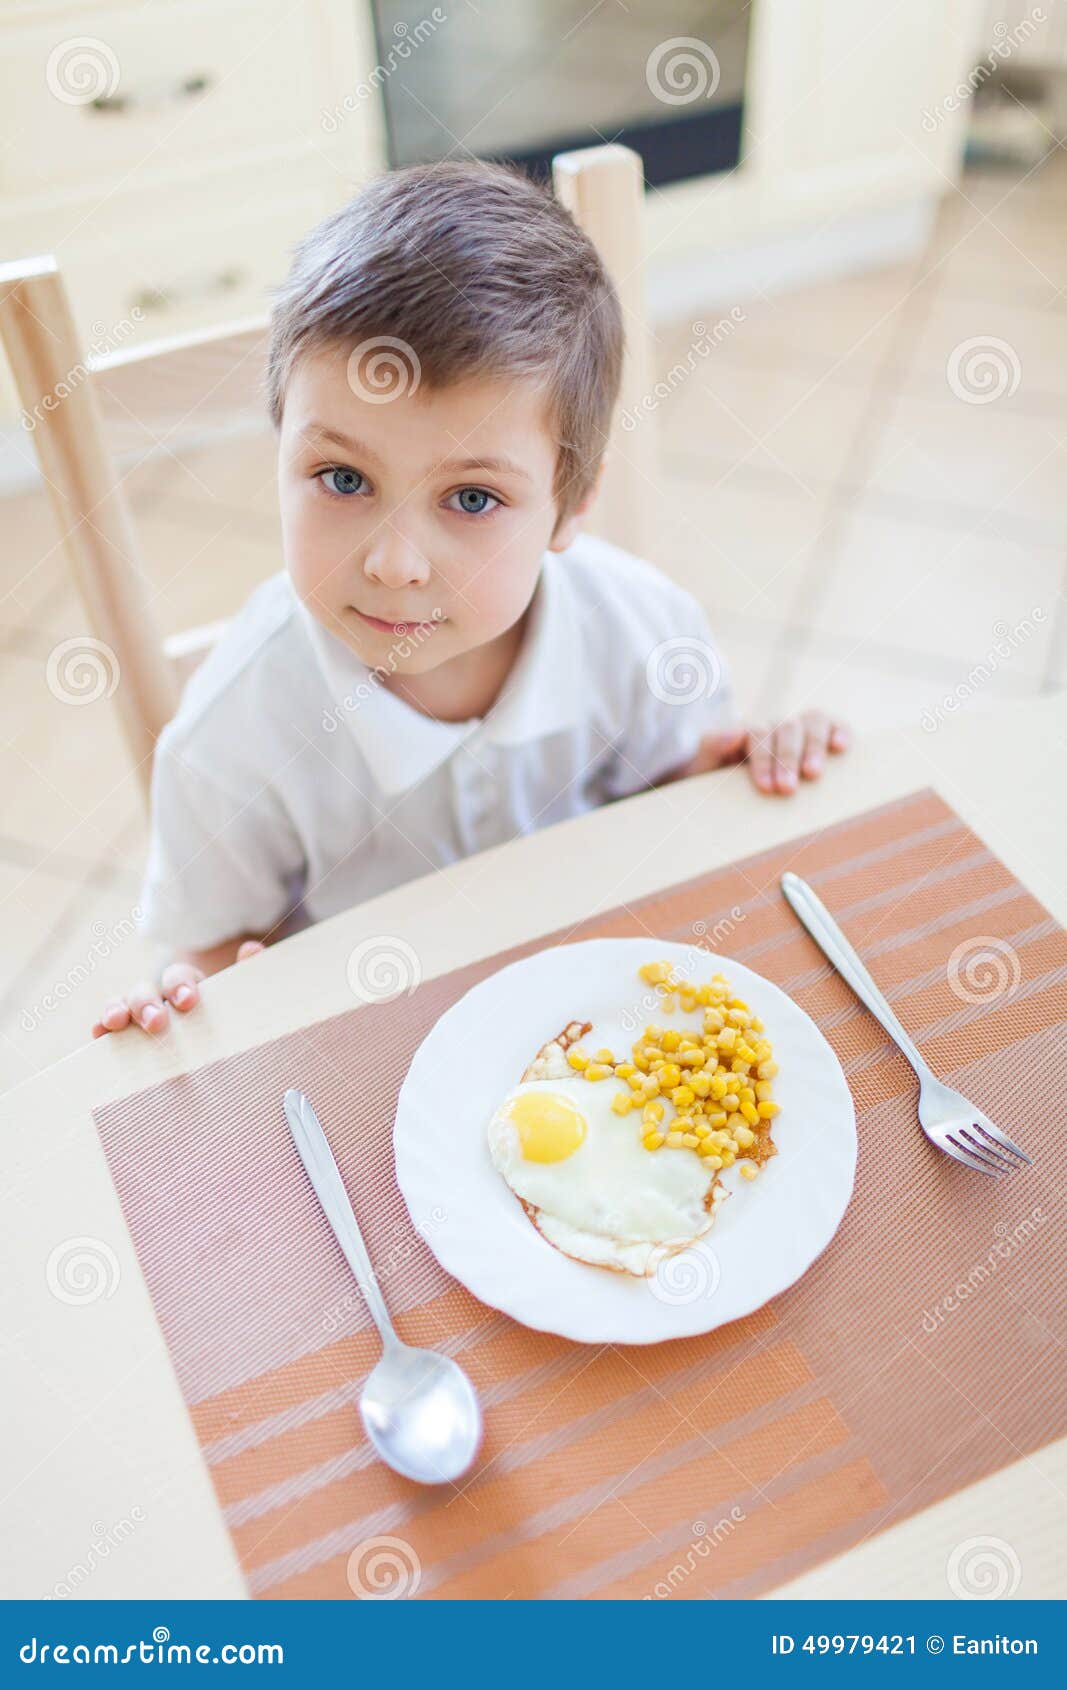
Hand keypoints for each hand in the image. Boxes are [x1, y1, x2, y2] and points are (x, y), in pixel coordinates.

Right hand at [91, 940, 264, 1037]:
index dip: (181, 985)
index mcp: (187, 985)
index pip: (179, 977)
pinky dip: (101, 1029)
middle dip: (148, 1005)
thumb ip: (247, 972)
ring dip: (116, 1010)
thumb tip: (252, 949)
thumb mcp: (237, 993)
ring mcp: (137, 1015)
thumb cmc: (224, 1010)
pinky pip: (108, 1029)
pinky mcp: (126, 1034)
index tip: (189, 1001)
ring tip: (115, 1023)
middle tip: (157, 1023)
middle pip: (146, 992)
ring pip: (122, 1006)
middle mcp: (158, 997)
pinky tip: (97, 1035)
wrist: (212, 1027)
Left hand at [685, 711, 849, 794]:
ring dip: (815, 747)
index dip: (763, 759)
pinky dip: (840, 731)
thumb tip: (736, 733)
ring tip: (814, 774)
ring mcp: (799, 730)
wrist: (722, 786)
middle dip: (788, 758)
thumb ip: (711, 747)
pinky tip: (842, 747)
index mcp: (746, 732)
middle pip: (787, 728)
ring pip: (812, 723)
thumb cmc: (713, 779)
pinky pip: (833, 726)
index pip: (758, 733)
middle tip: (788, 789)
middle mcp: (775, 726)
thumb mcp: (701, 765)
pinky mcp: (820, 737)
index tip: (766, 787)